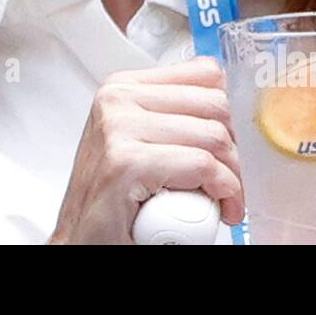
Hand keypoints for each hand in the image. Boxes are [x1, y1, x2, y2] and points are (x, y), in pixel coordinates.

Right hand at [48, 56, 243, 243]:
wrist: (82, 240)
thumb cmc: (113, 198)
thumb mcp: (141, 139)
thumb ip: (171, 113)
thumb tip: (220, 92)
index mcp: (122, 87)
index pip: (205, 74)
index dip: (227, 115)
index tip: (227, 146)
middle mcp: (117, 100)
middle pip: (214, 106)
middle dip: (233, 150)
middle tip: (228, 181)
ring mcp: (119, 128)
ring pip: (213, 137)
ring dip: (233, 178)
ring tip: (222, 200)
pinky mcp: (128, 162)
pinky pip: (202, 166)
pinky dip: (224, 191)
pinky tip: (219, 208)